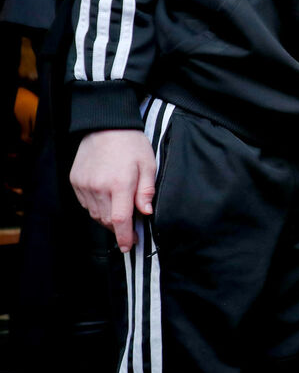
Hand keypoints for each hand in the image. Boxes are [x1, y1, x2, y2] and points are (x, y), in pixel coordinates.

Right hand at [70, 129, 156, 251]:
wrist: (104, 126)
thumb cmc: (131, 144)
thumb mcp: (148, 164)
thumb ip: (146, 191)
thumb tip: (146, 213)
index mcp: (120, 184)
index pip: (120, 219)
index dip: (124, 237)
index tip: (128, 246)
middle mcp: (99, 187)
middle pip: (107, 220)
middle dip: (119, 229)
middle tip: (131, 229)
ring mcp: (84, 185)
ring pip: (96, 214)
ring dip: (108, 219)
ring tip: (120, 212)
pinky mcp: (75, 182)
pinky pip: (86, 204)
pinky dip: (97, 208)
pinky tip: (106, 201)